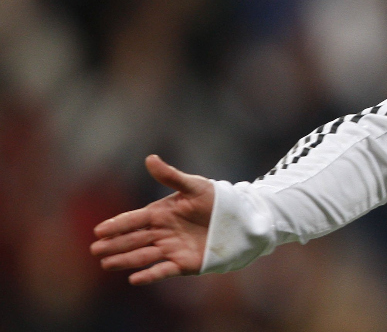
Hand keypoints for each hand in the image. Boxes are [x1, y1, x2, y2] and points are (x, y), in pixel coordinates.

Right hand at [90, 155, 213, 284]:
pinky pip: (163, 270)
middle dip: (114, 245)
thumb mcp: (194, 186)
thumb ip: (171, 175)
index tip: (99, 230)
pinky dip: (149, 275)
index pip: (134, 219)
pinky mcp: (183, 263)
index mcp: (160, 213)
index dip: (116, 225)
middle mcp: (161, 232)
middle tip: (95, 250)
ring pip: (143, 255)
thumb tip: (150, 158)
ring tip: (106, 264)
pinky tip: (134, 279)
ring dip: (125, 260)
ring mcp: (171, 248)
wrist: (239, 220)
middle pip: (133, 239)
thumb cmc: (215, 200)